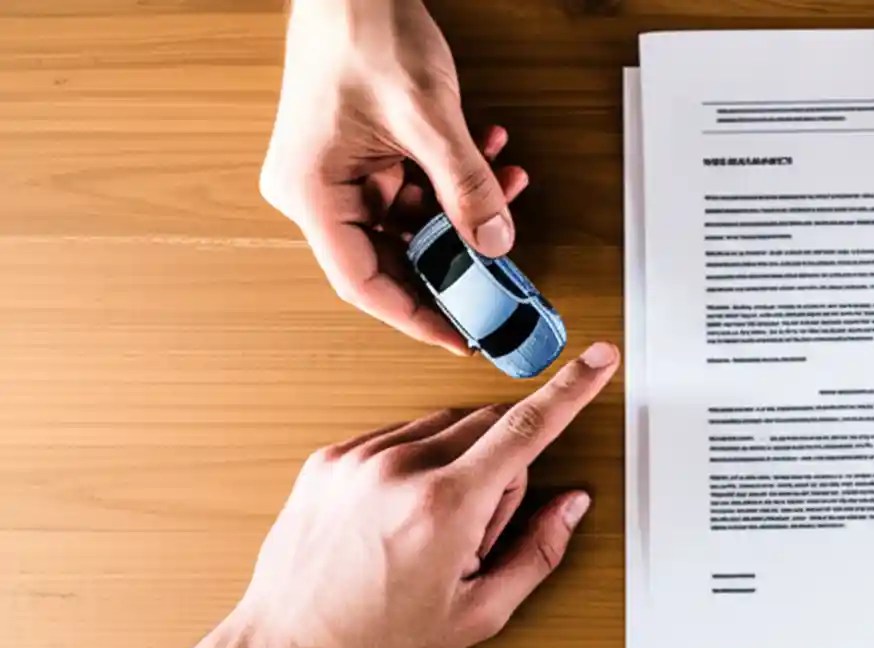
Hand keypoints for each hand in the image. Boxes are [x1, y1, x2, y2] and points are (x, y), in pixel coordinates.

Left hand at [119, 342, 619, 647]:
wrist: (290, 647)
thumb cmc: (379, 639)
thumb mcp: (479, 611)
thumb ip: (537, 550)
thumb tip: (571, 504)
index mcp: (443, 507)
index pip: (525, 429)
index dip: (571, 389)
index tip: (596, 360)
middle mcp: (397, 470)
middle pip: (487, 426)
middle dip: (499, 468)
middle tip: (474, 530)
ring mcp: (357, 459)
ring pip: (443, 426)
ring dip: (455, 462)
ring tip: (427, 526)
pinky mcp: (329, 457)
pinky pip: (397, 435)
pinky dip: (413, 463)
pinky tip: (398, 512)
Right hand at [260, 0, 528, 350]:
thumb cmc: (363, 30)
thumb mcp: (429, 116)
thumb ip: (465, 187)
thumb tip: (495, 244)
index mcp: (311, 194)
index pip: (363, 283)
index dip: (416, 317)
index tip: (461, 338)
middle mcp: (317, 193)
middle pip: (391, 258)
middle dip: (456, 258)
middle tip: (504, 278)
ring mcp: (340, 175)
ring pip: (412, 221)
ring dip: (464, 208)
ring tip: (507, 186)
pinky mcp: (363, 157)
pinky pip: (414, 188)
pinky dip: (453, 179)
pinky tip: (490, 156)